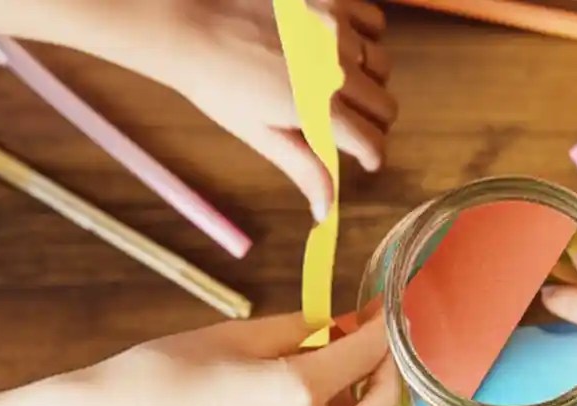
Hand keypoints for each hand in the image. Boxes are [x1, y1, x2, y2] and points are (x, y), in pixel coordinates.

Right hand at [64, 313, 397, 405]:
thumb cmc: (157, 374)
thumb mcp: (231, 336)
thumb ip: (292, 333)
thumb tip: (331, 328)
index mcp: (294, 394)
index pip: (361, 359)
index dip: (378, 333)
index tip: (380, 317)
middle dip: (385, 386)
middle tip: (378, 359)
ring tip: (350, 404)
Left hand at [94, 0, 396, 220]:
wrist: (191, 24)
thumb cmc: (218, 84)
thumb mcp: (260, 134)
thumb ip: (303, 169)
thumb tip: (326, 213)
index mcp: (318, 108)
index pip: (372, 142)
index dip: (371, 156)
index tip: (366, 159)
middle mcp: (336, 69)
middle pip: (385, 107)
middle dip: (371, 122)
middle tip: (346, 122)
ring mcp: (337, 31)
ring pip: (383, 66)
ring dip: (370, 80)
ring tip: (339, 80)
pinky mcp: (332, 0)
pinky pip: (374, 22)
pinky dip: (366, 36)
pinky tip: (341, 45)